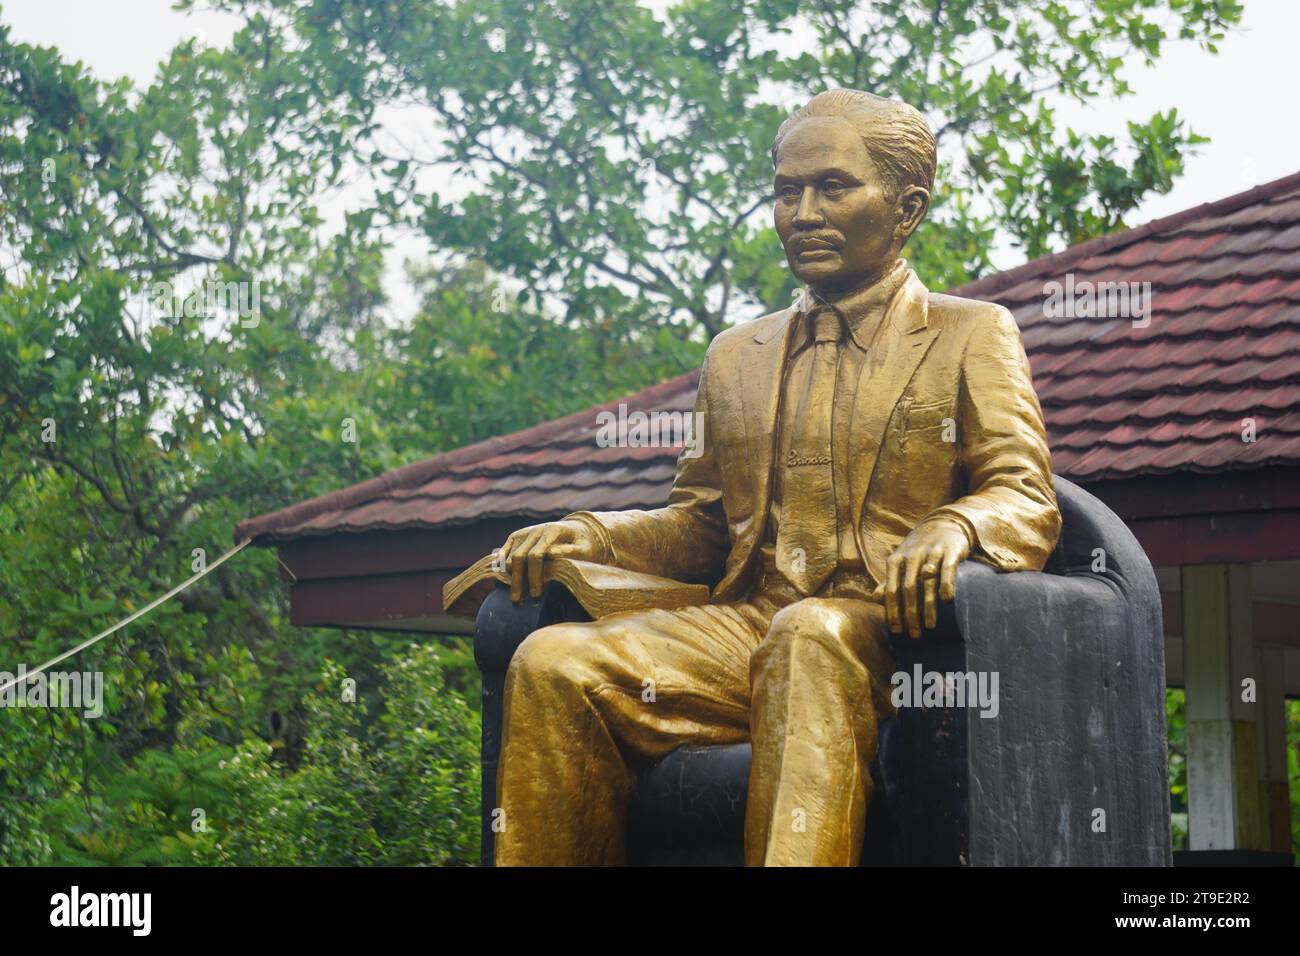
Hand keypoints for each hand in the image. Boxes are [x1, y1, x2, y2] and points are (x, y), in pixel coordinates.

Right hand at [497, 519, 603, 603]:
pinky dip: (501, 566)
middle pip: (519, 557)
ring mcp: (524, 532)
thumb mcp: (585, 549)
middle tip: (518, 601)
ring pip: (509, 556)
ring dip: (509, 577)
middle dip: (518, 581)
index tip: (536, 595)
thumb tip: (551, 555)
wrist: (577, 530)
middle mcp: (535, 529)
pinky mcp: (517, 536)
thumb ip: (571, 551)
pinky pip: (503, 552)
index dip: (534, 577)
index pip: (536, 555)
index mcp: (552, 531)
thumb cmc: (583, 544)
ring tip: (515, 595)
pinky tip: (504, 582)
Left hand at [874, 517, 970, 638]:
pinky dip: (947, 583)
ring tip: (930, 626)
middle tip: (914, 634)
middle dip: (910, 613)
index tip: (896, 630)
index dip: (892, 611)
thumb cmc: (918, 550)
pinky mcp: (950, 550)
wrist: (942, 523)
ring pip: (927, 582)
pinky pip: (948, 568)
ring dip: (928, 605)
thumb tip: (875, 599)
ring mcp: (931, 552)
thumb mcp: (900, 561)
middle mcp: (912, 556)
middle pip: (908, 589)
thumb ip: (889, 580)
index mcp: (896, 560)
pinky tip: (947, 600)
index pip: (891, 589)